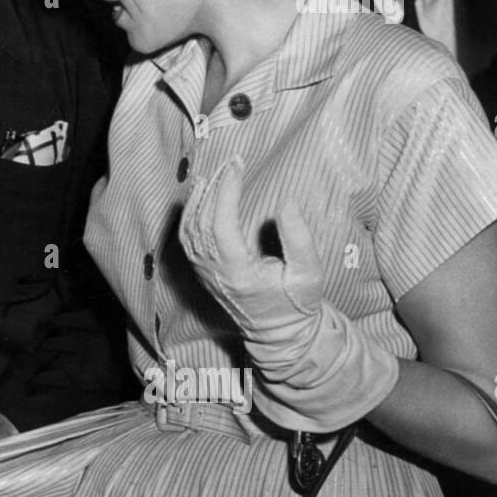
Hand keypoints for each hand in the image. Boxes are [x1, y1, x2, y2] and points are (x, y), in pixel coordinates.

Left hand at [179, 154, 323, 353]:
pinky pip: (187, 240)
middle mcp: (215, 273)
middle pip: (203, 222)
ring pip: (189, 231)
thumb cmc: (296, 304)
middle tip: (231, 162)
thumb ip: (299, 239)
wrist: (280, 334)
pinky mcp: (203, 273)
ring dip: (198, 200)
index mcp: (239, 273)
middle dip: (215, 188)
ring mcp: (205, 274)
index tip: (238, 166)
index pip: (222, 224)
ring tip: (211, 175)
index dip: (227, 192)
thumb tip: (287, 203)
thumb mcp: (309, 274)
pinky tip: (199, 197)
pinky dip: (190, 215)